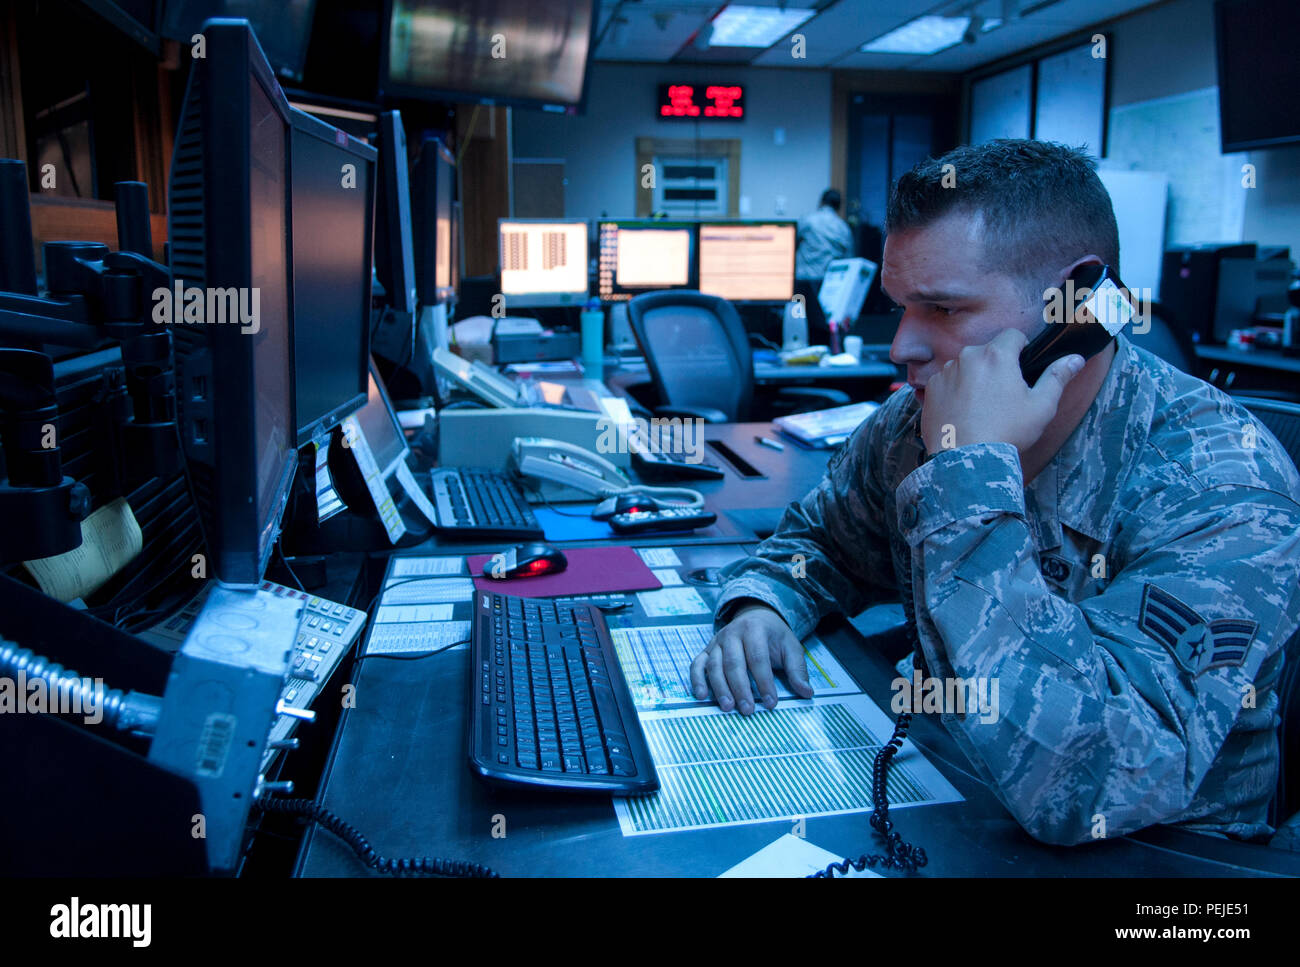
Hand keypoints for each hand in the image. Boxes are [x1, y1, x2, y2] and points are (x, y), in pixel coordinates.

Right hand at [690, 604, 812, 714]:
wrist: (756, 616)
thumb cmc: (774, 636)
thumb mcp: (791, 647)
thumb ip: (797, 670)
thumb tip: (806, 693)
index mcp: (755, 630)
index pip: (758, 658)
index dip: (764, 681)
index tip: (771, 702)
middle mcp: (732, 634)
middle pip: (734, 663)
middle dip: (740, 688)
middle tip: (747, 710)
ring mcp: (717, 642)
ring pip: (714, 665)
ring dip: (720, 687)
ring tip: (728, 707)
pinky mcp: (707, 650)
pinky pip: (697, 664)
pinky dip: (697, 680)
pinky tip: (702, 696)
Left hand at [919, 328, 1084, 460]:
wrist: (966, 458)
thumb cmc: (1006, 432)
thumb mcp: (1041, 406)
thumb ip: (1058, 377)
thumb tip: (1075, 359)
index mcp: (996, 355)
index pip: (1013, 335)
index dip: (1021, 348)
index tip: (1023, 365)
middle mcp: (967, 357)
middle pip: (987, 351)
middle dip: (997, 365)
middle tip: (1004, 394)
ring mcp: (945, 372)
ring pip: (966, 366)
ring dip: (974, 377)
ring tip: (982, 407)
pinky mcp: (930, 389)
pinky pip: (947, 382)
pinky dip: (955, 392)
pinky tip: (963, 413)